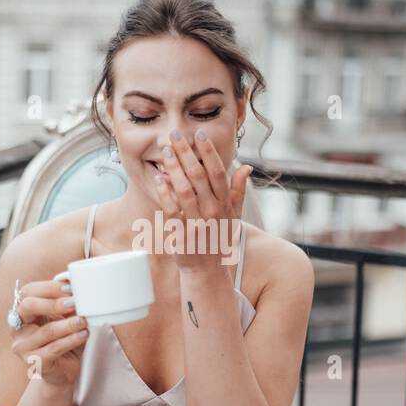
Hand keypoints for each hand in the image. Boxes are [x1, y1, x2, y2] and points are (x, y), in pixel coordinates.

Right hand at [7, 278, 89, 388]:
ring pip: (47, 330)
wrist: (64, 370)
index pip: (29, 291)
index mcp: (22, 311)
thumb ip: (67, 303)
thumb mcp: (65, 317)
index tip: (71, 288)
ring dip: (69, 324)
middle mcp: (17, 327)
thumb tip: (79, 285)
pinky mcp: (34, 361)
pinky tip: (84, 334)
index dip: (50, 287)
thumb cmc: (64, 339)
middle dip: (54, 303)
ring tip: (84, 321)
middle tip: (74, 303)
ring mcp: (23, 346)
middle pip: (28, 306)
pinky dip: (72, 340)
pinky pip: (55, 348)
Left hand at [152, 127, 252, 273]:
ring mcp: (198, 222)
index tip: (200, 134)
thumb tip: (246, 167)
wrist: (208, 271)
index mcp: (226, 204)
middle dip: (186, 153)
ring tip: (166, 151)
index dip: (209, 151)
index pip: (218, 172)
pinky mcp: (182, 233)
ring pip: (185, 189)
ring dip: (174, 168)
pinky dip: (165, 193)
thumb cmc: (219, 240)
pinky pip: (172, 209)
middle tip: (175, 135)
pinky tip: (159, 178)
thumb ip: (238, 191)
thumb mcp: (234, 216)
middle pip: (199, 176)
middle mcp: (213, 211)